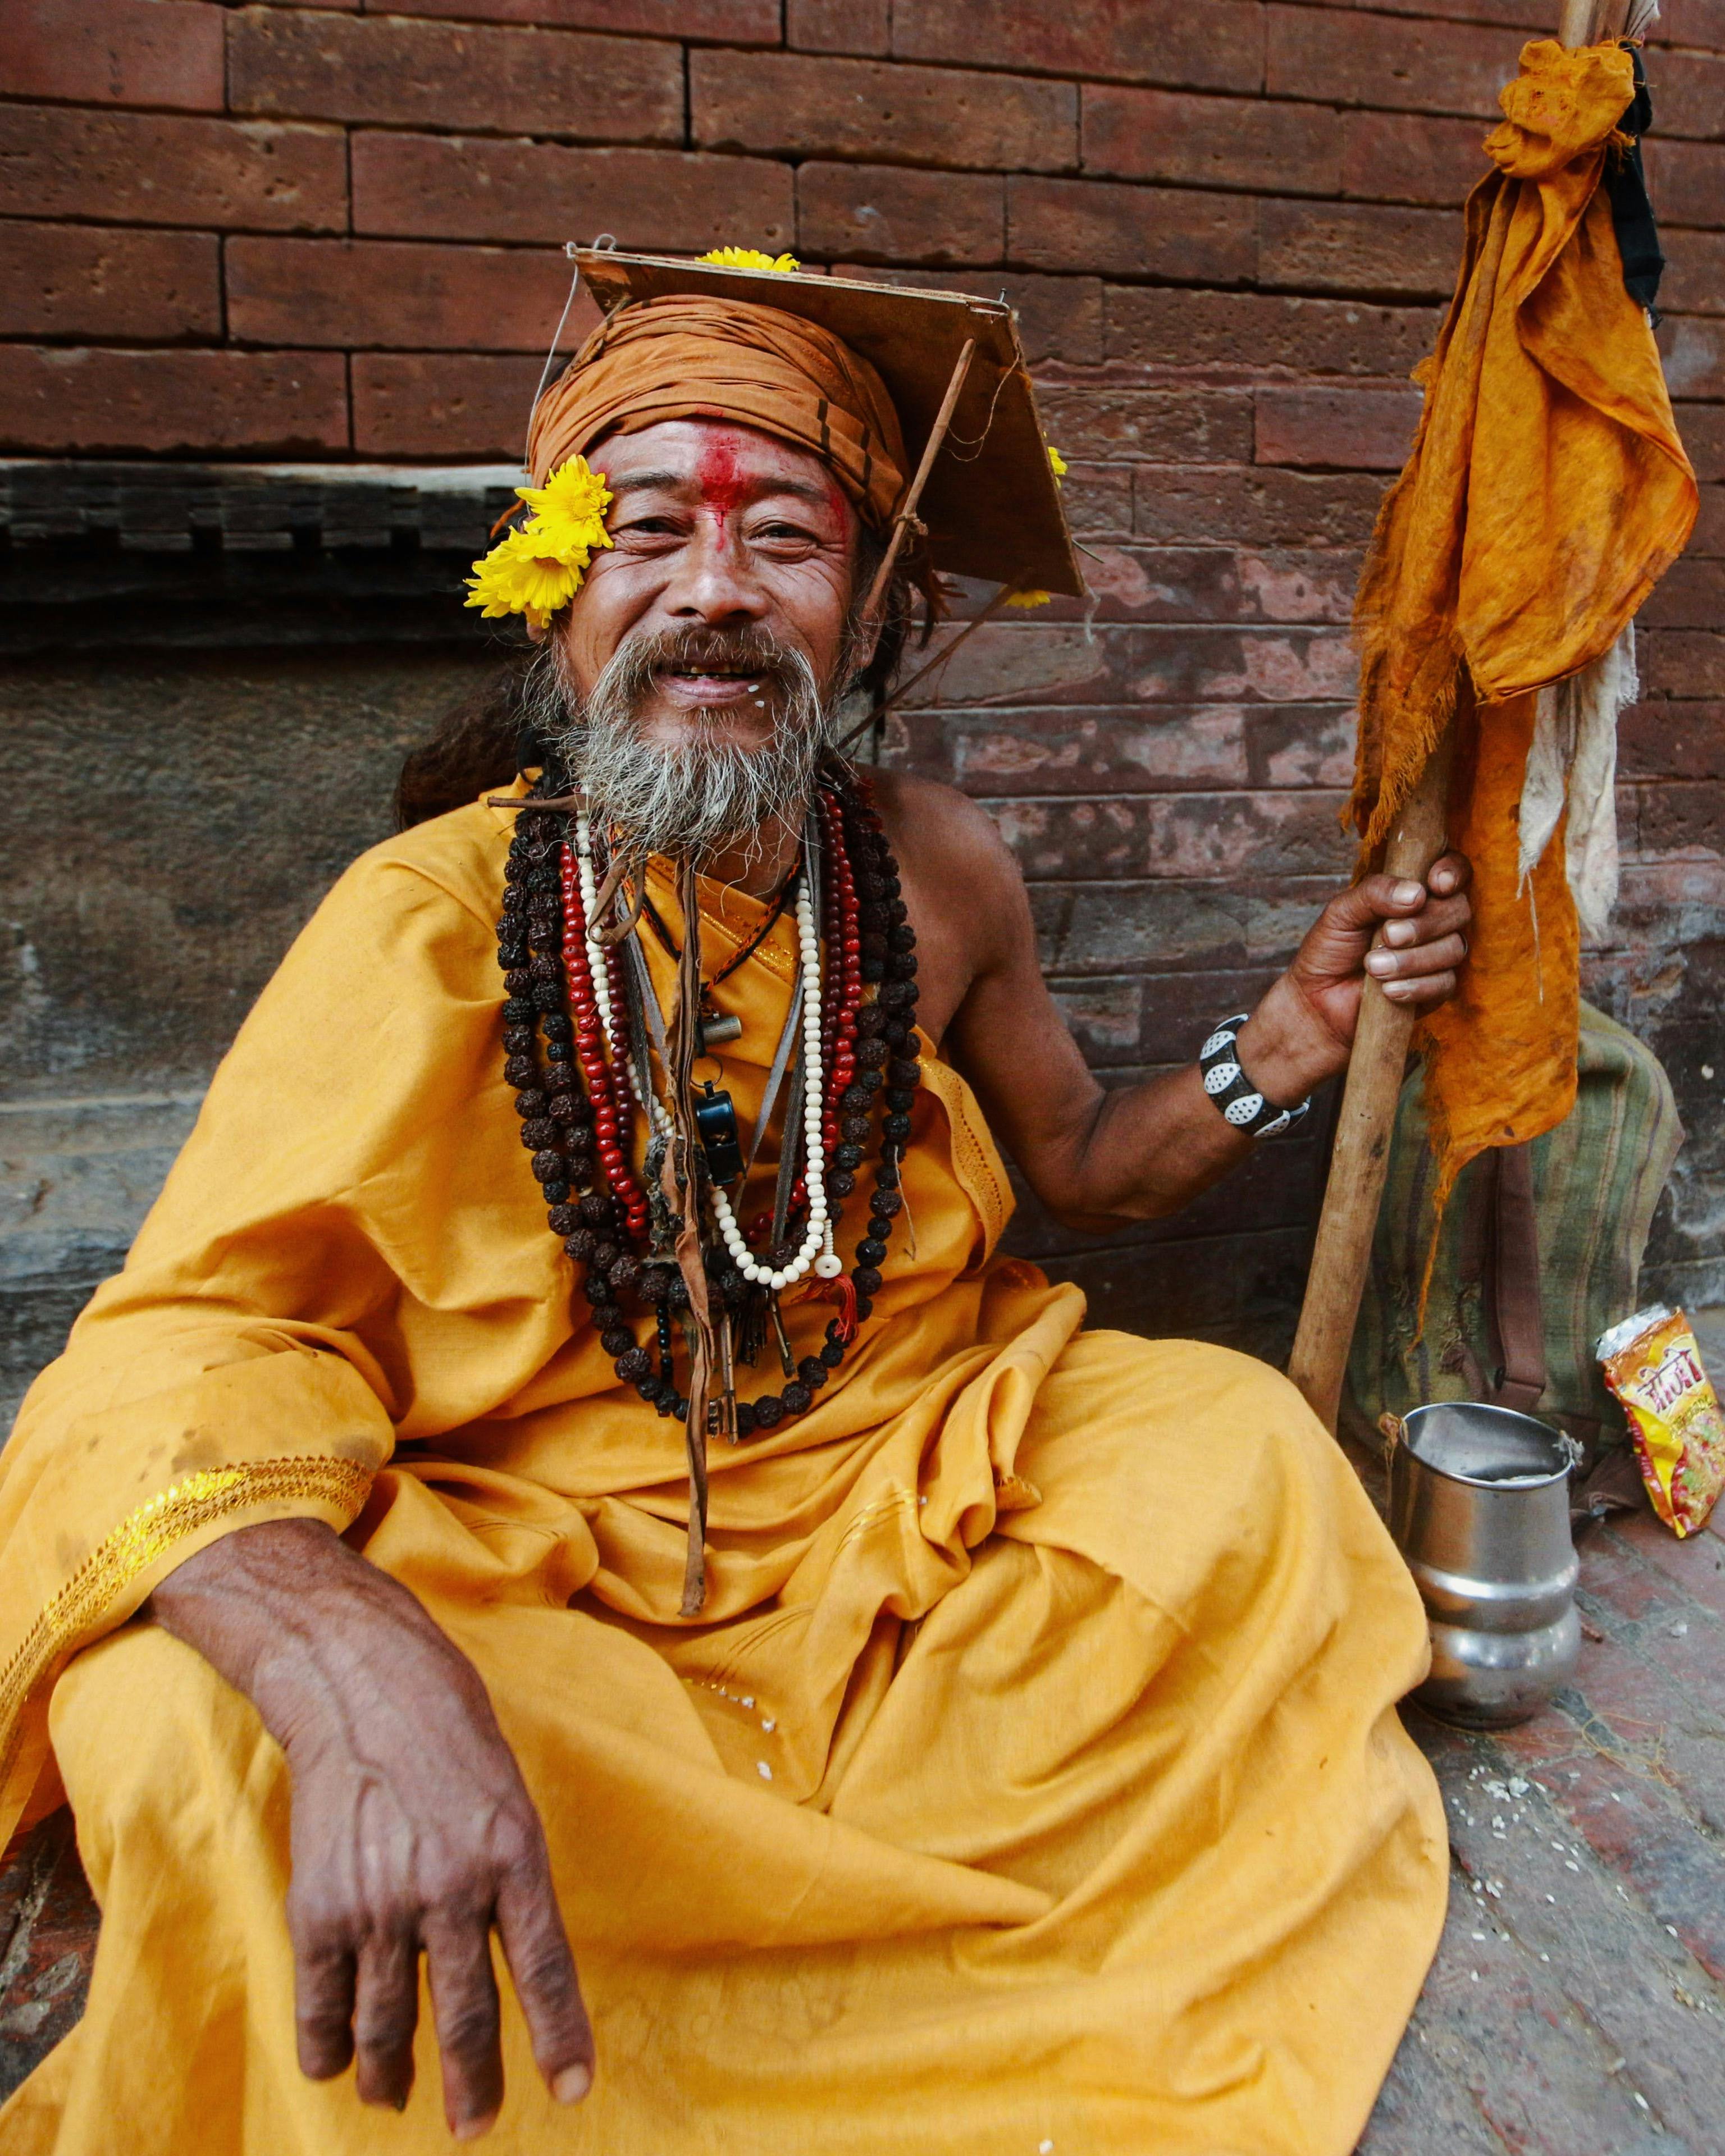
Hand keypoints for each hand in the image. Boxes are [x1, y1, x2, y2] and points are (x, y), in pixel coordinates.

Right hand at [150, 1520, 592, 2140]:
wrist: (365, 1687)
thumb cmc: (452, 1739)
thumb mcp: (509, 1801)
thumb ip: (513, 1884)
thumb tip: (516, 1965)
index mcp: (513, 1855)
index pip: (545, 1969)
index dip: (560, 2038)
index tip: (571, 2091)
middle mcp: (451, 1887)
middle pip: (468, 2016)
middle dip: (476, 2084)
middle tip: (477, 2125)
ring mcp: (381, 1903)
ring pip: (391, 2026)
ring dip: (396, 2076)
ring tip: (400, 2100)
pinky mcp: (320, 1908)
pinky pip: (324, 2008)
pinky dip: (331, 2049)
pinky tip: (340, 2066)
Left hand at [1235, 853, 1472, 1104]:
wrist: (1318, 1000)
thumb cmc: (1331, 950)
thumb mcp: (1342, 912)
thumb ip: (1375, 893)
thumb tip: (1416, 893)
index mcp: (1413, 892)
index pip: (1453, 871)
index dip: (1453, 872)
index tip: (1435, 884)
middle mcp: (1432, 920)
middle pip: (1459, 909)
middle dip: (1424, 923)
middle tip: (1387, 935)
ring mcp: (1438, 954)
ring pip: (1454, 948)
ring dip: (1412, 959)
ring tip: (1373, 967)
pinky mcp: (1437, 989)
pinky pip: (1445, 983)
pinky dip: (1416, 986)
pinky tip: (1388, 991)